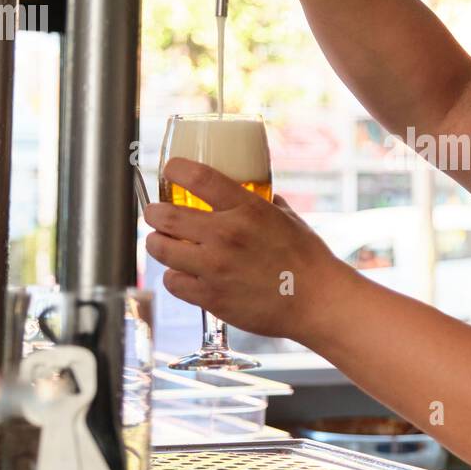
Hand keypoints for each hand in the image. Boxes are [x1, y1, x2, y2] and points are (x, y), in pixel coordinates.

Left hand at [144, 158, 350, 341]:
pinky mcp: (211, 296)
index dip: (176, 169)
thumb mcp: (288, 218)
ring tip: (161, 243)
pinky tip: (182, 274)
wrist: (317, 300)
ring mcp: (215, 267)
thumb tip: (253, 190)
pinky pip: (172, 282)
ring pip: (160, 249)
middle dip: (153, 212)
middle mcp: (226, 235)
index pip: (197, 177)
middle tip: (154, 214)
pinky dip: (174, 277)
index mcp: (247, 209)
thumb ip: (264, 202)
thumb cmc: (307, 259)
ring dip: (156, 244)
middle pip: (165, 215)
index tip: (171, 169)